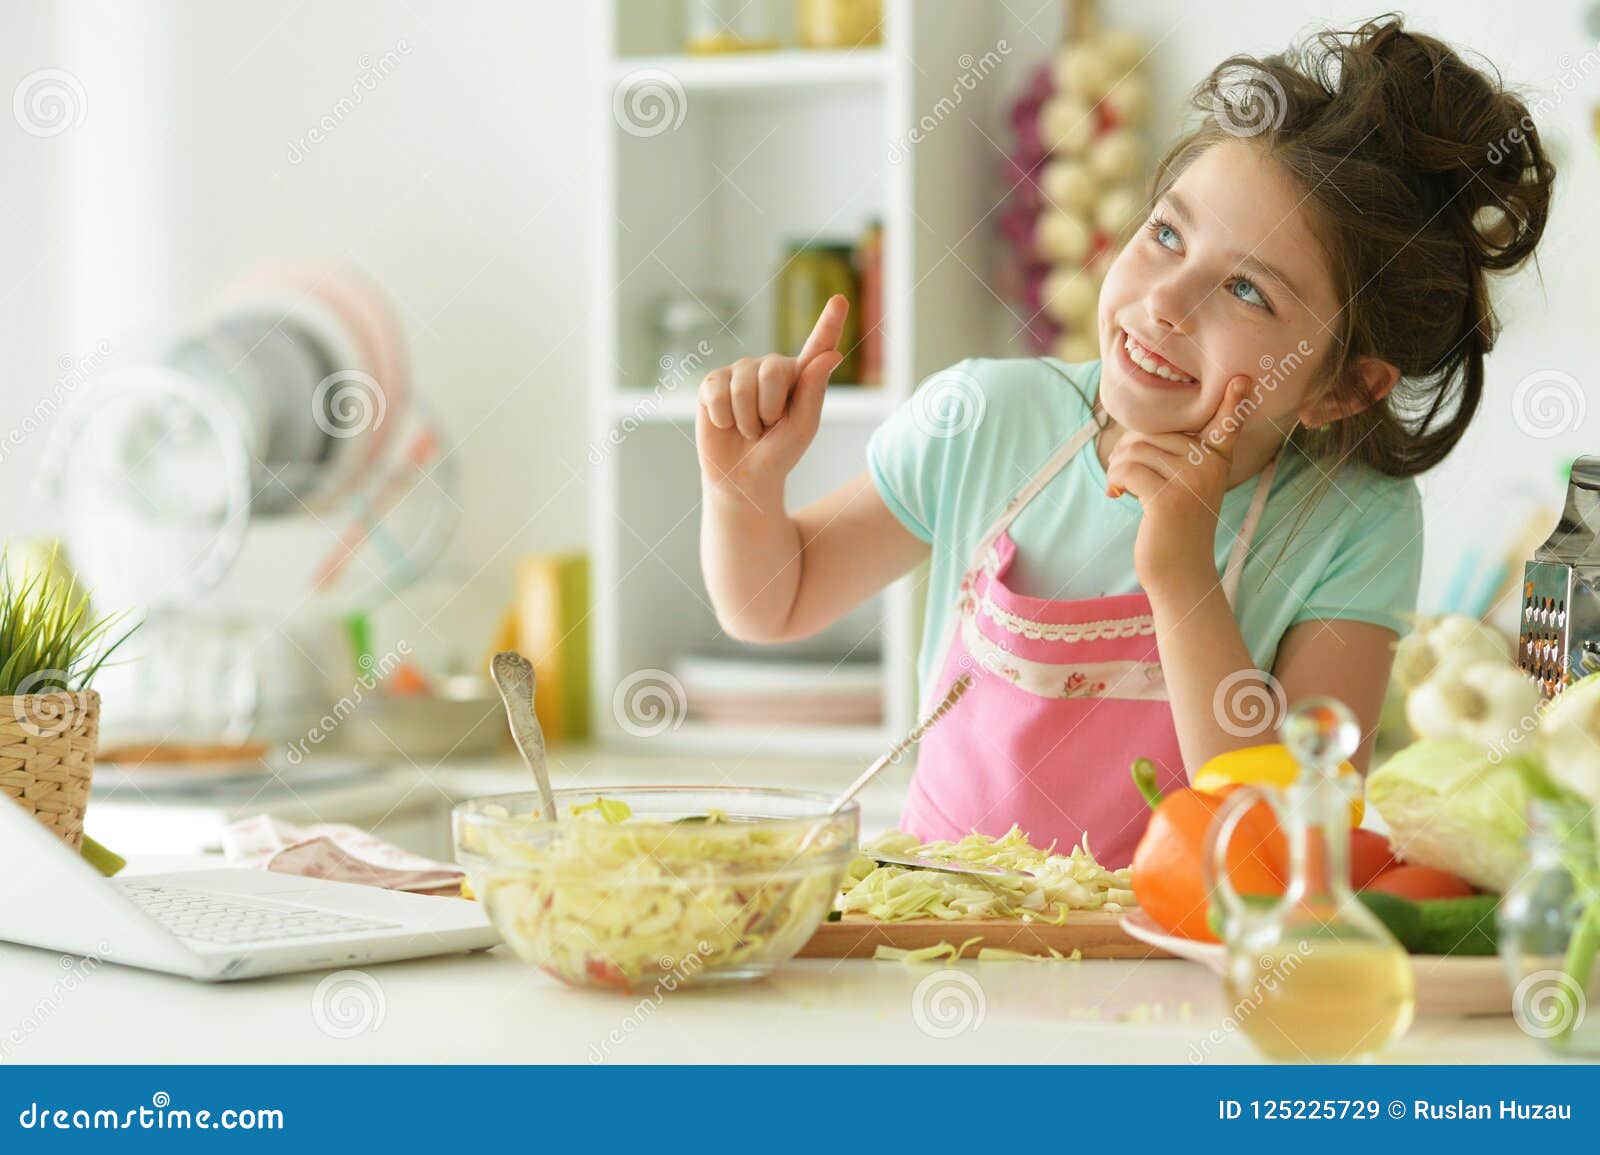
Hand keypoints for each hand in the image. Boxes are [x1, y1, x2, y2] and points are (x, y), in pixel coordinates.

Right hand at [696, 295, 847, 508]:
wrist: (742, 478)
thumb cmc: (779, 453)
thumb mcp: (803, 427)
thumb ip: (815, 390)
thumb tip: (833, 354)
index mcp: (801, 376)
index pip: (817, 345)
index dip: (828, 323)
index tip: (840, 300)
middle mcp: (770, 367)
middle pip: (771, 372)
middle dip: (769, 410)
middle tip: (767, 427)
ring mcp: (739, 371)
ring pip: (742, 387)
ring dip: (746, 420)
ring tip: (748, 429)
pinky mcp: (712, 382)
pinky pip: (717, 393)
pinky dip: (723, 419)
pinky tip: (725, 423)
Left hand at [1104, 374, 1253, 591]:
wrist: (1181, 575)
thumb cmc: (1176, 529)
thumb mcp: (1185, 490)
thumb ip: (1175, 460)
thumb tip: (1133, 436)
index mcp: (1218, 462)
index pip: (1226, 425)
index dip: (1232, 402)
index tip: (1242, 378)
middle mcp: (1209, 467)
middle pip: (1154, 434)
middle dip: (1130, 449)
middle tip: (1124, 473)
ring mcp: (1191, 481)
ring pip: (1137, 449)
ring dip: (1118, 466)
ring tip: (1121, 486)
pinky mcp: (1168, 499)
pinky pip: (1128, 469)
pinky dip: (1115, 479)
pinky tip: (1116, 494)